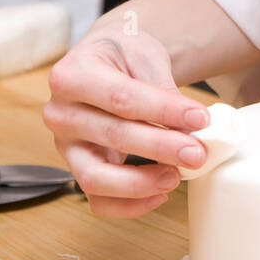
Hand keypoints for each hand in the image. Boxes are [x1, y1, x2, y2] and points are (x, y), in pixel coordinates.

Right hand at [43, 26, 210, 217]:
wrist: (108, 59)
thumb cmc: (124, 54)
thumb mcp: (145, 57)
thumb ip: (163, 91)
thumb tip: (192, 128)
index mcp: (71, 76)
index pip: (121, 98)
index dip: (163, 111)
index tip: (200, 118)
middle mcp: (60, 113)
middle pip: (113, 136)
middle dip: (160, 147)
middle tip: (197, 152)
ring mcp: (65, 145)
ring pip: (96, 177)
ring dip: (141, 182)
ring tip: (177, 176)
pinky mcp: (77, 168)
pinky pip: (97, 200)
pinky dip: (129, 205)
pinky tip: (160, 194)